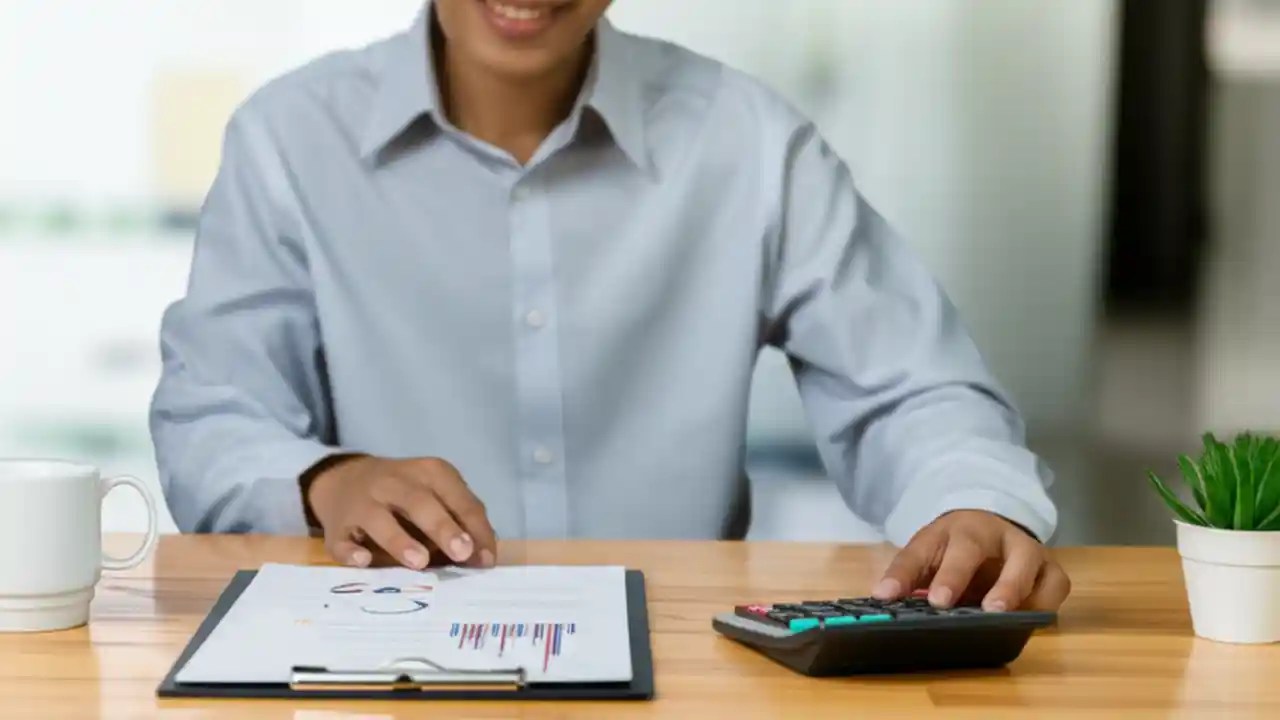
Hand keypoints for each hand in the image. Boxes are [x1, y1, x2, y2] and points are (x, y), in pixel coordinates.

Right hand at [305, 455, 496, 569]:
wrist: (344, 479)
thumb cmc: (404, 495)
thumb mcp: (436, 495)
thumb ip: (460, 522)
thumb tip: (483, 558)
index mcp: (429, 473)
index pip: (458, 499)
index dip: (475, 528)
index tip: (486, 558)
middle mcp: (394, 482)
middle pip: (420, 503)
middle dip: (443, 527)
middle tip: (462, 552)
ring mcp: (362, 503)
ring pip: (380, 519)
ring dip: (400, 540)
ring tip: (419, 561)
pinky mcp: (337, 526)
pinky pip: (342, 540)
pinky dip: (351, 550)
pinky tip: (363, 560)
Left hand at [872, 510, 1069, 611]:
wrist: (993, 527)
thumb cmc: (955, 548)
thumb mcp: (926, 553)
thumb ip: (906, 575)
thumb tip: (882, 598)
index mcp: (950, 531)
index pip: (922, 550)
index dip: (907, 573)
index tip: (897, 596)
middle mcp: (988, 534)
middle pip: (971, 548)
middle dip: (957, 574)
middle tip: (943, 602)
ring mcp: (1023, 549)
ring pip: (1024, 561)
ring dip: (1013, 588)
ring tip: (998, 613)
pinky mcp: (1050, 569)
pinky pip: (1055, 584)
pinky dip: (1045, 601)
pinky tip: (1029, 618)